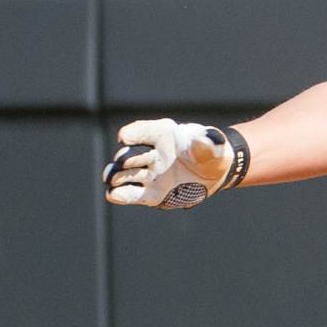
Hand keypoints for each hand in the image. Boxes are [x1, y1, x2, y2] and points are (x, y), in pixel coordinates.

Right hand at [103, 119, 236, 208]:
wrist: (215, 172)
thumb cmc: (213, 152)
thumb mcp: (216, 146)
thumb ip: (209, 145)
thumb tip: (202, 143)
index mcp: (164, 134)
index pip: (144, 131)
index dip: (133, 133)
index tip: (124, 137)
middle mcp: (151, 153)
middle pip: (132, 154)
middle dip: (126, 157)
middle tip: (123, 162)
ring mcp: (149, 173)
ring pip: (126, 174)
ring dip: (117, 176)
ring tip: (111, 179)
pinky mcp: (151, 193)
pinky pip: (133, 194)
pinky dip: (122, 195)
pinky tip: (114, 195)